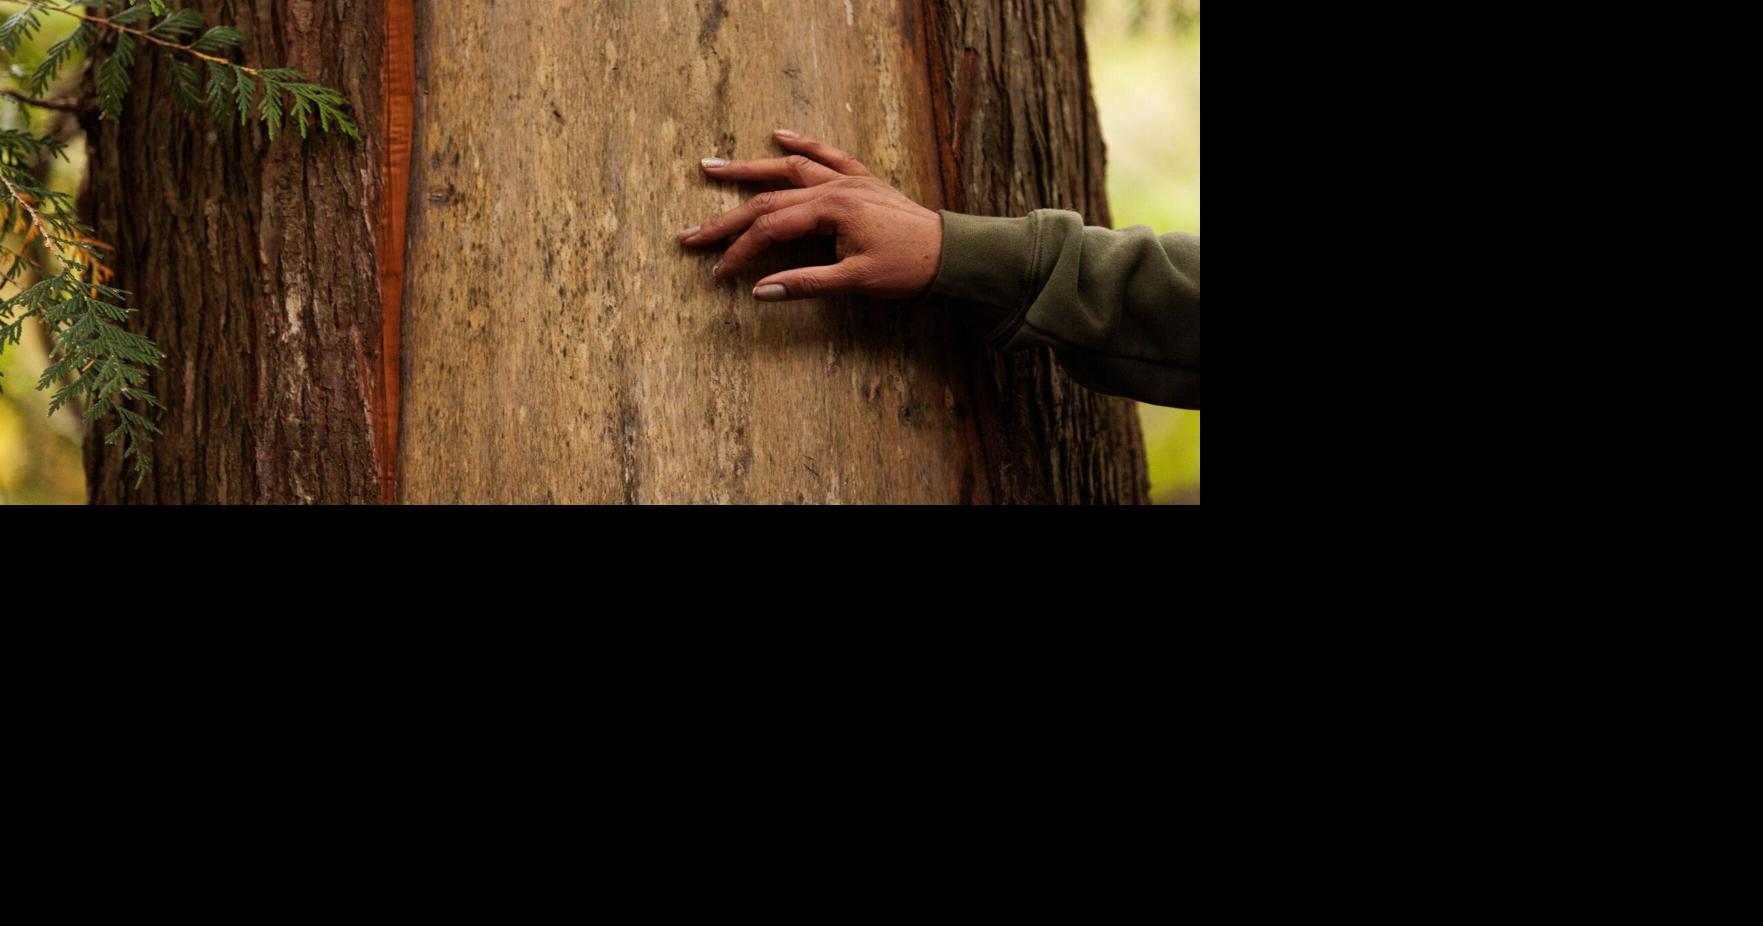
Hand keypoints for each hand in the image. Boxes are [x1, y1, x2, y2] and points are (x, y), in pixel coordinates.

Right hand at [678, 129, 942, 301]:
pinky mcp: (862, 179)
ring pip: (789, 169)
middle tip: (690, 232)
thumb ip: (805, 284)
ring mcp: (848, 179)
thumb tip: (760, 291)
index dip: (740, 251)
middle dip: (726, 218)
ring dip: (750, 169)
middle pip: (768, 199)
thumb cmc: (907, 268)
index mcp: (831, 209)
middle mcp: (835, 186)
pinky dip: (803, 144)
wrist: (950, 253)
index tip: (719, 272)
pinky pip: (828, 155)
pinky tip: (780, 135)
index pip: (770, 228)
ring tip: (712, 168)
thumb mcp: (855, 282)